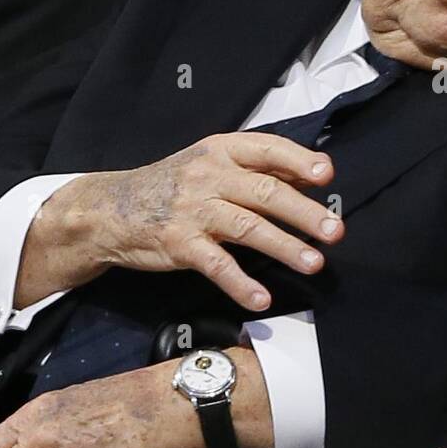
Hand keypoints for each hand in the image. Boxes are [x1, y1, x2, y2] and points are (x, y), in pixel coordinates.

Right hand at [16, 133, 343, 310]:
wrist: (111, 208)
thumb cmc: (176, 184)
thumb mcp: (212, 162)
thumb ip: (260, 166)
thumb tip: (315, 171)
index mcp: (222, 150)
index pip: (267, 149)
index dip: (299, 161)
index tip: (326, 175)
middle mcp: (209, 175)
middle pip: (265, 192)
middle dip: (304, 212)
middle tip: (335, 230)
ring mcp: (193, 209)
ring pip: (247, 227)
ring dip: (284, 247)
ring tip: (314, 263)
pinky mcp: (179, 243)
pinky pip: (216, 264)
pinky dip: (241, 283)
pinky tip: (262, 298)